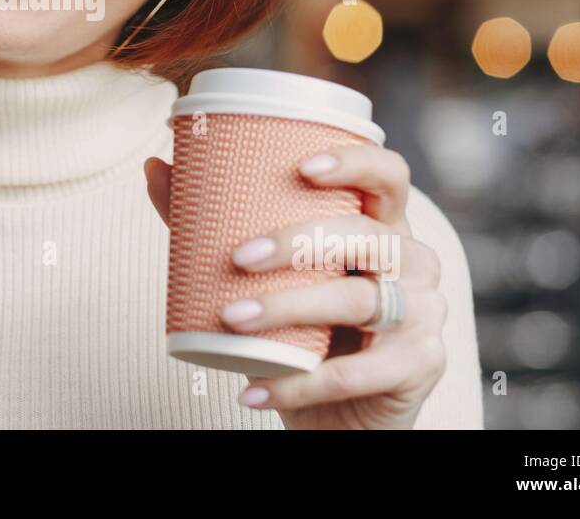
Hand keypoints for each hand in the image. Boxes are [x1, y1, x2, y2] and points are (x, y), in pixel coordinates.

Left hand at [144, 145, 446, 428]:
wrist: (338, 416)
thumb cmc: (303, 332)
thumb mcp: (262, 276)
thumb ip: (211, 222)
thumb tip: (154, 166)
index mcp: (382, 227)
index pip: (388, 176)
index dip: (354, 163)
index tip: (300, 168)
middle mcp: (414, 263)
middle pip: (366, 236)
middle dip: (298, 243)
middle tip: (239, 258)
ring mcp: (425, 314)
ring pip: (356, 300)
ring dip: (288, 308)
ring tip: (231, 320)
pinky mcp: (421, 365)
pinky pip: (355, 373)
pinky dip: (297, 384)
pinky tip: (251, 389)